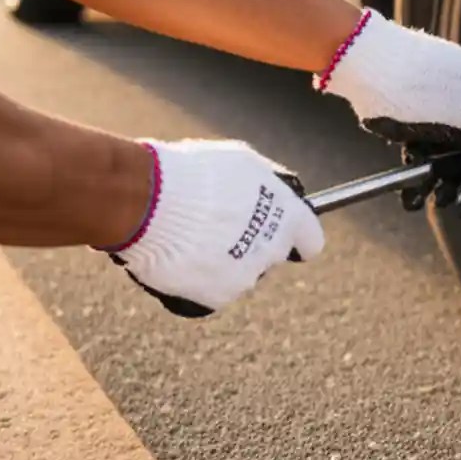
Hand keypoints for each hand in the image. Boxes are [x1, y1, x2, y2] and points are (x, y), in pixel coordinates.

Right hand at [96, 139, 323, 317]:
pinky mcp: (217, 297)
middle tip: (218, 224)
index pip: (311, 240)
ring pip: (240, 272)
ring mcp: (246, 277)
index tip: (285, 234)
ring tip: (191, 236)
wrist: (149, 202)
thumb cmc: (194, 173)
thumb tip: (272, 190)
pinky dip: (199, 278)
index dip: (296, 236)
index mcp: (288, 216)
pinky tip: (180, 256)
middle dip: (251, 243)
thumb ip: (265, 184)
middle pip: (270, 254)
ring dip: (223, 259)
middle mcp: (273, 250)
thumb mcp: (241, 162)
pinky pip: (212, 290)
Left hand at [315, 9, 460, 218]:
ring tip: (431, 196)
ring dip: (444, 182)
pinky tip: (413, 192)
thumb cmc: (413, 82)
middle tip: (459, 203)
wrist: (359, 63)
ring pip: (454, 155)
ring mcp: (445, 105)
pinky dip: (422, 172)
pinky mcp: (419, 115)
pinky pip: (429, 151)